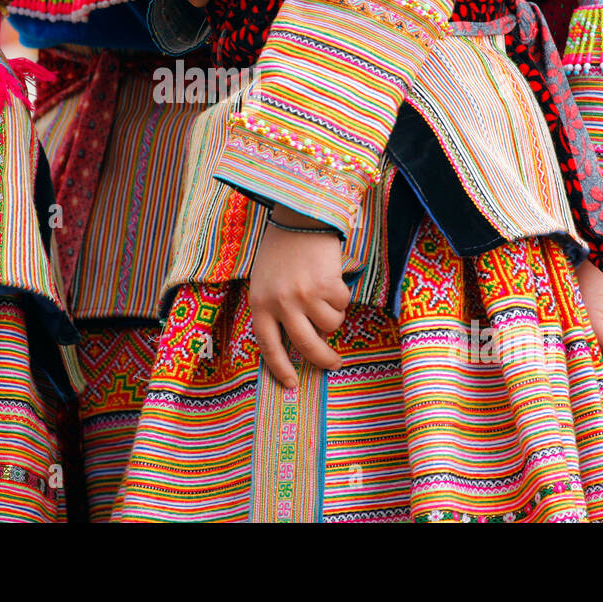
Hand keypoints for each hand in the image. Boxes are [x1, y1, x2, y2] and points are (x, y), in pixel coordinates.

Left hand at [248, 206, 349, 387]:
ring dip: (333, 314)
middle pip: (306, 345)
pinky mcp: (327, 285)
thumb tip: (300, 343)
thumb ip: (276, 310)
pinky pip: (343, 305)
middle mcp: (281, 303)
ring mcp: (305, 295)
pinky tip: (332, 277)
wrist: (300, 216)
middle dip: (323, 360)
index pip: (268, 346)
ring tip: (325, 293)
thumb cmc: (282, 251)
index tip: (291, 384)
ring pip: (330, 325)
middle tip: (334, 364)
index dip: (280, 369)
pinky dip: (342, 295)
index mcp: (260, 303)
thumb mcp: (266, 282)